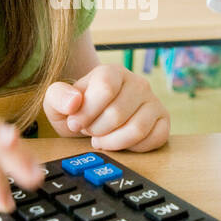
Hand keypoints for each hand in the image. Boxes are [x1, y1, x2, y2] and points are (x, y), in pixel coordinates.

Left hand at [42, 64, 169, 151]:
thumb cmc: (77, 109)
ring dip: (114, 142)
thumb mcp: (57, 102)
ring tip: (101, 139)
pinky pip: (156, 138)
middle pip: (118, 114)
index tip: (75, 123)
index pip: (105, 89)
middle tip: (89, 130)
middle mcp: (138, 83)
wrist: (94, 117)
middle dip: (97, 130)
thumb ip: (58, 97)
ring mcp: (153, 101)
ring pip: (137, 129)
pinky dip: (134, 148)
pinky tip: (120, 143)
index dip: (87, 112)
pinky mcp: (163, 120)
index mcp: (112, 72)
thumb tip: (74, 102)